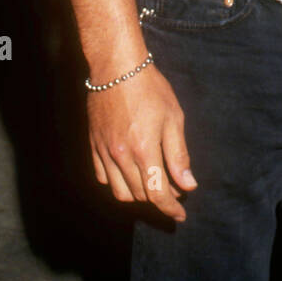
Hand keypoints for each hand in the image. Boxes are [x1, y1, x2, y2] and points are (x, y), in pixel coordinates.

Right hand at [86, 65, 196, 220]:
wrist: (117, 67)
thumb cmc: (150, 89)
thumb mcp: (173, 118)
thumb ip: (179, 155)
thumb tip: (188, 185)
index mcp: (144, 150)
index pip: (157, 193)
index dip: (170, 208)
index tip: (180, 214)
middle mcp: (121, 156)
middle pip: (139, 195)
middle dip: (159, 199)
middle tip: (174, 190)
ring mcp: (104, 151)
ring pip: (119, 191)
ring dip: (138, 195)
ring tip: (152, 183)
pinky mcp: (93, 145)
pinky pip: (102, 177)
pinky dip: (117, 183)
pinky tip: (129, 173)